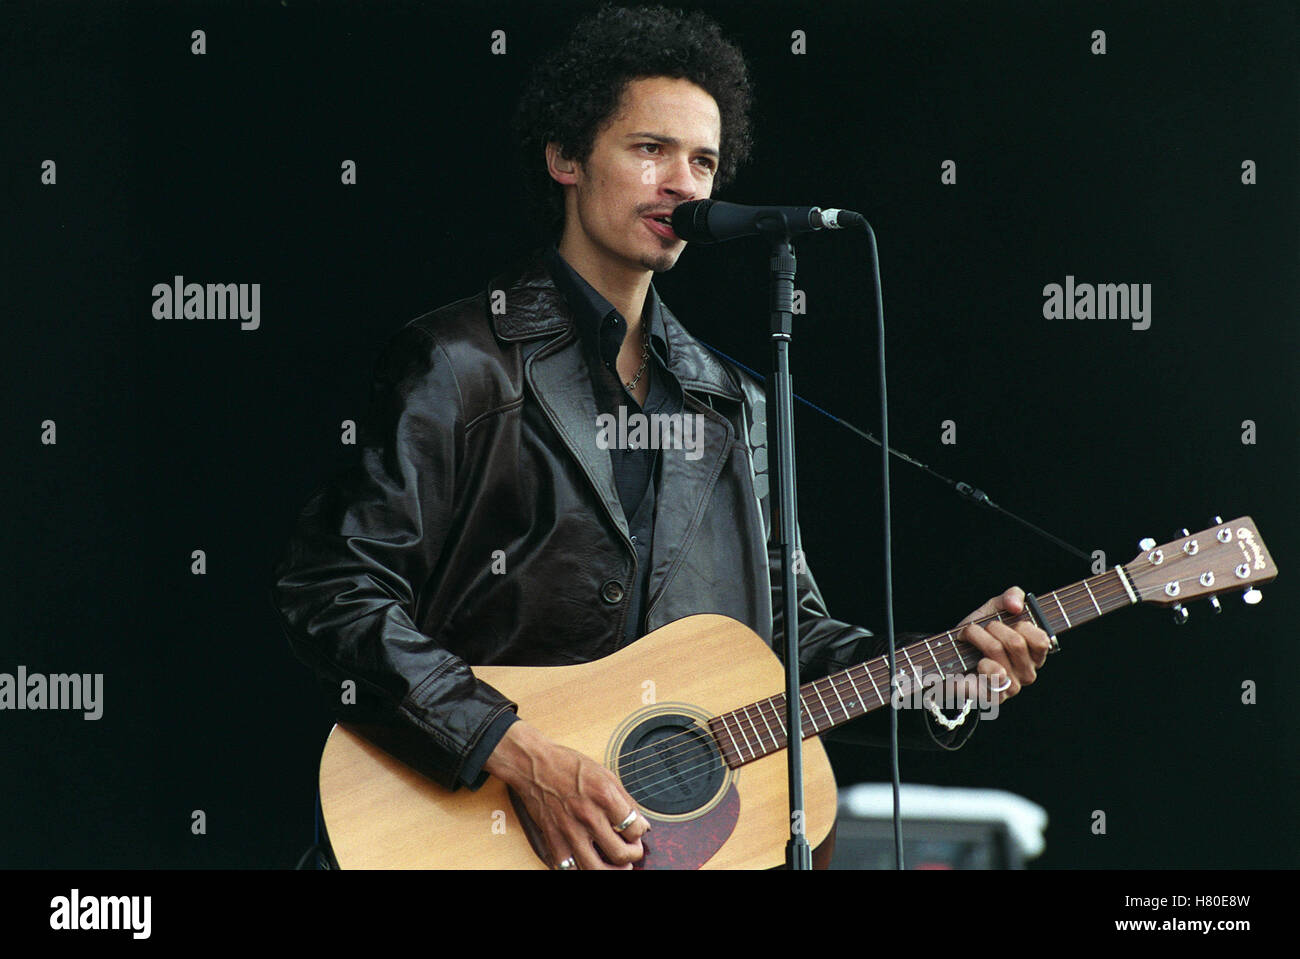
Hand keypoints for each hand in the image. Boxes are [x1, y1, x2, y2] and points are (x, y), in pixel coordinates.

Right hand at [483, 720, 650, 869]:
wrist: (533, 765)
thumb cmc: (568, 766)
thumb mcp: (605, 774)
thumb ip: (625, 800)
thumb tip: (641, 823)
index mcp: (604, 796)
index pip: (634, 829)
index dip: (640, 833)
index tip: (637, 832)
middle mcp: (588, 815)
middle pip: (620, 853)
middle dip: (632, 855)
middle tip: (632, 852)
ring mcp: (569, 831)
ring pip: (596, 869)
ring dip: (611, 871)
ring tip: (617, 866)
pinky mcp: (553, 839)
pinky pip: (569, 867)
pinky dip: (580, 868)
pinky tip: (588, 862)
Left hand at [953, 586, 1050, 705]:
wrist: (945, 660)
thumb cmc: (975, 636)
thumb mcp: (993, 610)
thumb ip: (1011, 597)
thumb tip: (1016, 605)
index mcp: (1034, 656)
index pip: (1042, 640)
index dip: (1021, 625)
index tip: (1004, 623)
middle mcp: (1026, 674)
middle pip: (1015, 642)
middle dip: (991, 627)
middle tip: (977, 629)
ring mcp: (1010, 688)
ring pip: (997, 651)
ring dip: (976, 637)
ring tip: (968, 640)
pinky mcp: (991, 698)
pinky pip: (988, 672)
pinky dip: (975, 659)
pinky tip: (972, 661)